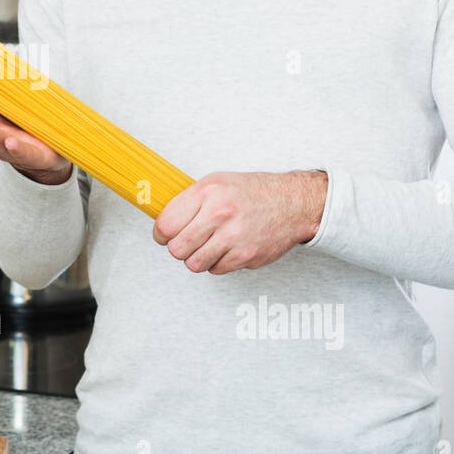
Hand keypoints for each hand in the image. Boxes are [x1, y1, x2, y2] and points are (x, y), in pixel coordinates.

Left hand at [152, 170, 326, 273]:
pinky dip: (216, 263)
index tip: (163, 235)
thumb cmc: (253, 192)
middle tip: (186, 242)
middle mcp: (220, 213)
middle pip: (177, 248)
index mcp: (208, 192)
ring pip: (194, 263)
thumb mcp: (216, 183)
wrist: (292, 204)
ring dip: (196, 258)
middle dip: (178, 248)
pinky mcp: (246, 256)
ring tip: (206, 246)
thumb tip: (162, 222)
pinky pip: (215, 270)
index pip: (166, 224)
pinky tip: (224, 249)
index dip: (160, 234)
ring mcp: (234, 237)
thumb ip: (189, 201)